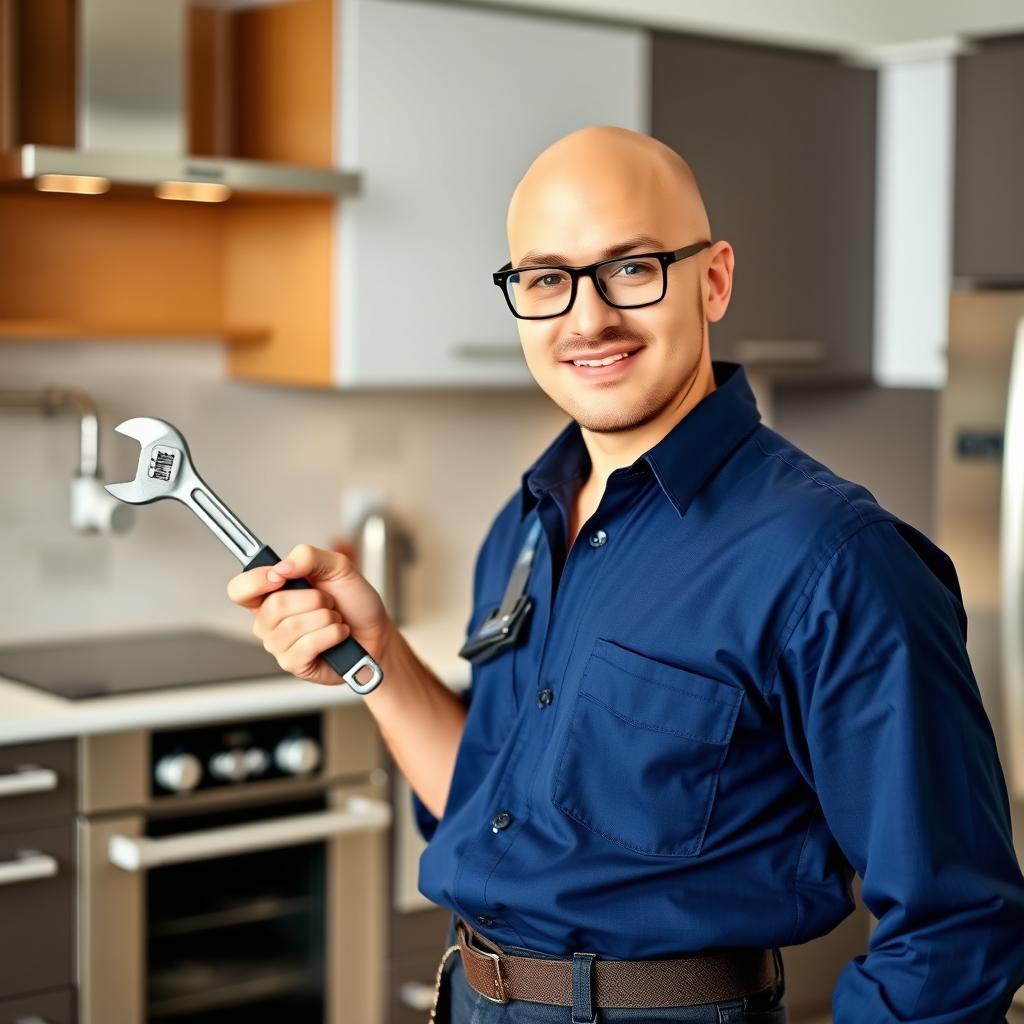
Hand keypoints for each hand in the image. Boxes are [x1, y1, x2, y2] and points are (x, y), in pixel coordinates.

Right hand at [226, 543, 393, 685]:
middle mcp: (268, 620)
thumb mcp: (338, 567)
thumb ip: (308, 557)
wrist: (375, 631)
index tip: (281, 577)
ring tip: (334, 618)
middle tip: (328, 602)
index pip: (239, 589)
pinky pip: (306, 645)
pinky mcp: (293, 664)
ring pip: (292, 625)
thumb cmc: (354, 602)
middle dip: (314, 599)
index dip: (256, 581)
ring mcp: (278, 644)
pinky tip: (338, 635)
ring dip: (326, 617)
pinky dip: (331, 635)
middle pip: (273, 605)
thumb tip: (281, 568)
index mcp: (271, 593)